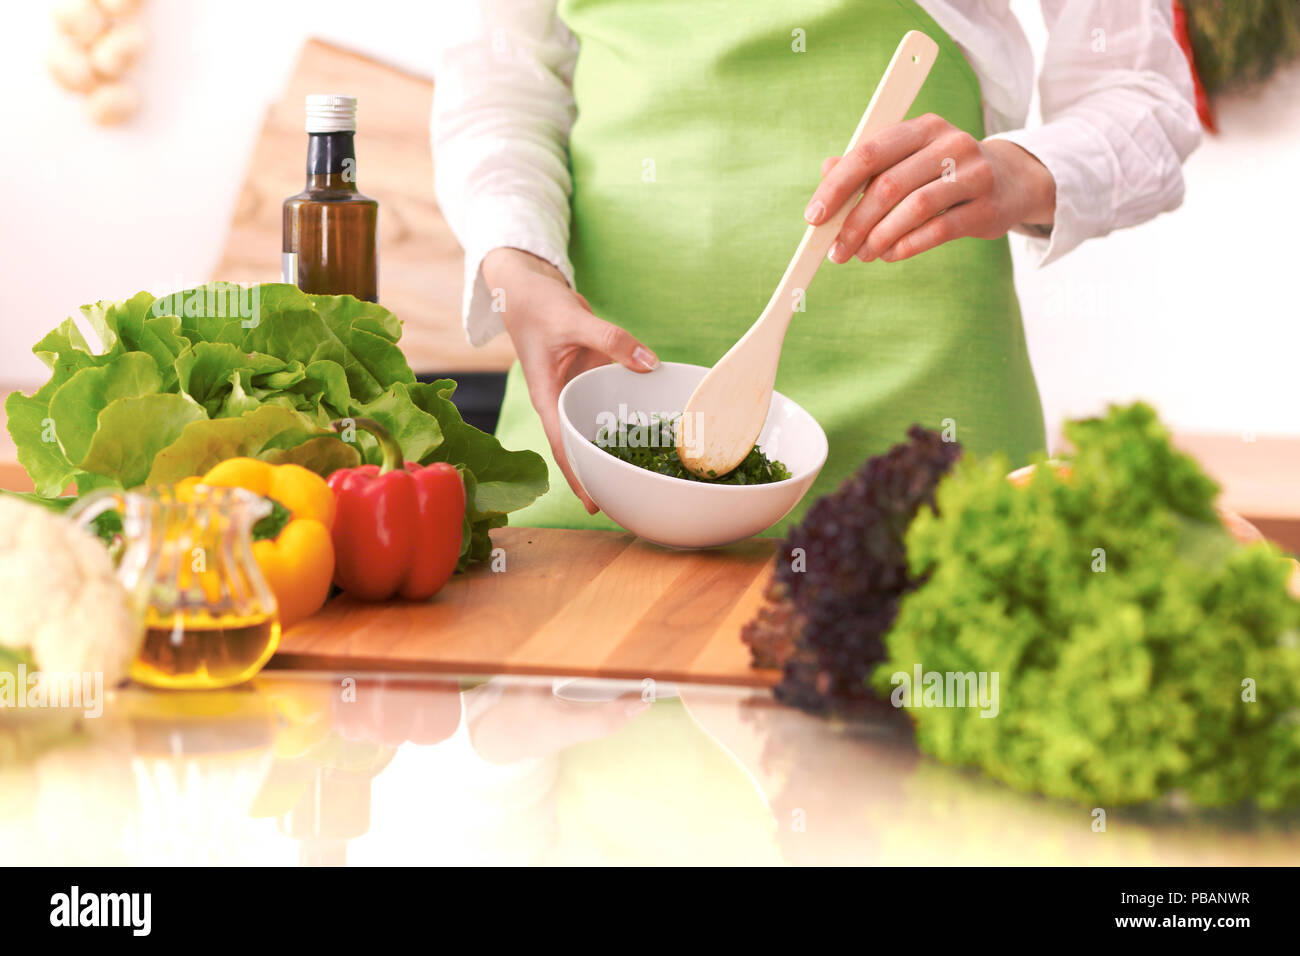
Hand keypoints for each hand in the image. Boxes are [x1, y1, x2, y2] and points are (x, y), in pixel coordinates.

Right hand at [483, 248, 658, 512]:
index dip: (578, 477)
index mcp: (547, 397)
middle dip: (600, 472)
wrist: (526, 287)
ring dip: (617, 444)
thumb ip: (612, 340)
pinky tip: (654, 423)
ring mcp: (577, 389)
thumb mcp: (572, 320)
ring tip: (646, 472)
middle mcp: (562, 400)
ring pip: (598, 424)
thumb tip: (649, 363)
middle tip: (630, 500)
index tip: (594, 505)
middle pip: (581, 444)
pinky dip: (629, 409)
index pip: (564, 446)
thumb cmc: (537, 306)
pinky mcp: (590, 375)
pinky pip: (611, 398)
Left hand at [803, 113, 1055, 263]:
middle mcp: (950, 144)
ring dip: (880, 237)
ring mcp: (973, 174)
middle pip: (890, 184)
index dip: (837, 186)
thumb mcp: (906, 159)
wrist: (1010, 181)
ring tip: (862, 254)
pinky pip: (939, 230)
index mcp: (922, 127)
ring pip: (915, 208)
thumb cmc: (942, 171)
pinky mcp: (987, 206)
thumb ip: (867, 164)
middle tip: (837, 250)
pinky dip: (907, 246)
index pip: (870, 152)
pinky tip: (890, 255)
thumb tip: (827, 172)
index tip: (814, 216)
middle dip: (855, 222)